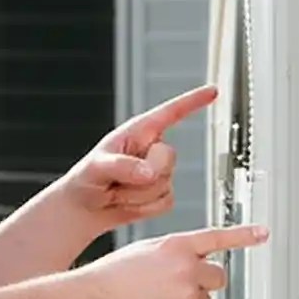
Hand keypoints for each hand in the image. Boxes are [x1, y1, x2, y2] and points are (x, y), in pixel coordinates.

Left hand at [56, 85, 218, 233]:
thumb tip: (149, 172)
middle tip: (119, 181)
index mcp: (139, 132)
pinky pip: (165, 203)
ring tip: (118, 190)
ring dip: (138, 194)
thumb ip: (123, 166)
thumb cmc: (86, 178)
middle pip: (169, 158)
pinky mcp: (162, 194)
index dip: (193, 101)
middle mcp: (152, 149)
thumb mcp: (97, 166)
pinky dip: (144, 208)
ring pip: (166, 185)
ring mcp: (159, 172)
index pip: (171, 112)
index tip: (213, 91)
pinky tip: (128, 202)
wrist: (86, 207)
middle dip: (145, 173)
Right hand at [76, 224, 268, 298]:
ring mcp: (187, 296)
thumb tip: (187, 262)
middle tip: (177, 287)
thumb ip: (172, 253)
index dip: (244, 235)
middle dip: (203, 282)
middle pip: (218, 277)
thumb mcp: (144, 250)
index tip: (263, 234)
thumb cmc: (112, 276)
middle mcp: (187, 268)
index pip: (219, 237)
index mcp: (177, 246)